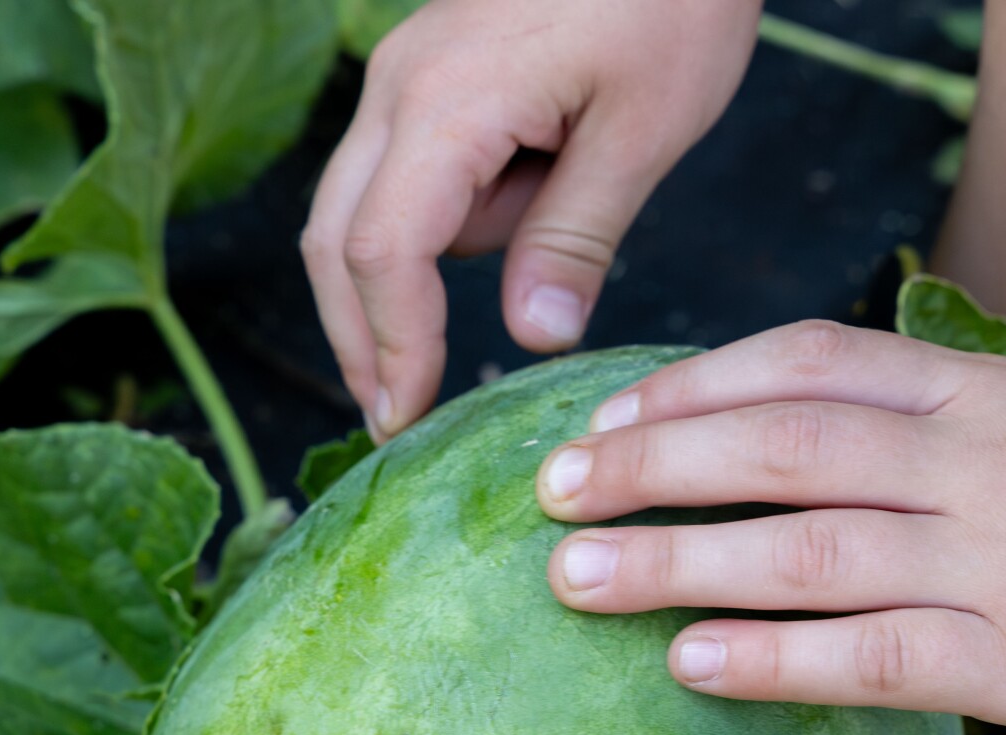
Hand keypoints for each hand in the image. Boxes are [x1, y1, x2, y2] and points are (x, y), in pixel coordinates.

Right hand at [301, 0, 761, 439]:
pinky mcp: (436, 74)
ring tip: (552, 225)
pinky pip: (414, 171)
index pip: (382, 254)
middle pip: (336, 237)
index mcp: (445, 105)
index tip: (408, 421)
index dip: (392, 346)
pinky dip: (451, 218)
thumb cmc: (670, 2)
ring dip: (427, 263)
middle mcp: (400, 87)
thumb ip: (576, 238)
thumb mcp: (642, 132)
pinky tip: (540, 188)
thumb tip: (529, 335)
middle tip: (395, 416)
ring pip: (371, 205)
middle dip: (362, 333)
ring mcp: (410, 76)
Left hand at [535, 324, 1005, 725]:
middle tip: (549, 491)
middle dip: (649, 464)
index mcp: (972, 386)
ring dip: (677, 558)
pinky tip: (691, 663)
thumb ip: (925, 420)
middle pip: (777, 445)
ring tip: (575, 575)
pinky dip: (776, 658)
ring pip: (806, 548)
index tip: (604, 415)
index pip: (801, 361)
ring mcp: (997, 557)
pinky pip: (875, 655)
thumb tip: (792, 455)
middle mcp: (969, 458)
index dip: (688, 385)